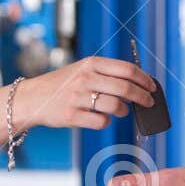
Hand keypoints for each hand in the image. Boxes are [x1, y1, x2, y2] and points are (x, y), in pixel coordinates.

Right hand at [13, 56, 156, 131]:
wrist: (32, 98)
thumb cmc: (62, 85)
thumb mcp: (83, 70)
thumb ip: (107, 74)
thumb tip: (138, 84)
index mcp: (91, 63)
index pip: (127, 69)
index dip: (144, 79)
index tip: (152, 87)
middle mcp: (85, 78)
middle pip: (125, 88)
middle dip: (142, 97)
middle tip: (148, 103)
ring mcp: (77, 97)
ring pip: (116, 106)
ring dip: (124, 111)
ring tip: (121, 111)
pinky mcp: (71, 115)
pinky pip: (101, 122)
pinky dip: (106, 122)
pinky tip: (101, 118)